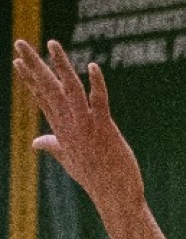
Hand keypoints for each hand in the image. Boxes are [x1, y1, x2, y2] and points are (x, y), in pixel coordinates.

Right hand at [13, 40, 143, 208]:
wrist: (114, 196)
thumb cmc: (95, 177)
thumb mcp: (68, 158)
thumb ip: (53, 145)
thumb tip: (35, 142)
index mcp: (61, 128)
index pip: (42, 97)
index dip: (29, 78)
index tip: (17, 60)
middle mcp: (69, 124)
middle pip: (47, 88)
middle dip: (33, 64)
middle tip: (19, 42)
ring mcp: (86, 125)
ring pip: (69, 89)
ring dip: (60, 65)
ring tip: (52, 43)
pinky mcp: (105, 129)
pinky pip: (100, 101)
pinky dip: (97, 84)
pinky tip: (93, 66)